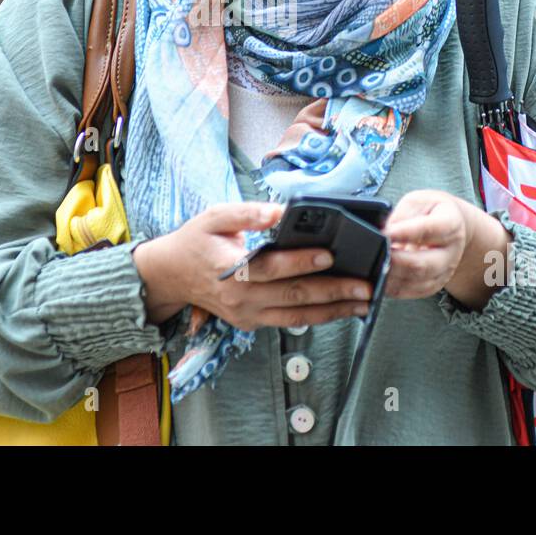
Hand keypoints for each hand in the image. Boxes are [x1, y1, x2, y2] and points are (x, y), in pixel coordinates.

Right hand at [132, 202, 373, 330]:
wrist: (171, 275)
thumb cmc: (195, 241)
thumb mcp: (213, 217)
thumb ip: (247, 213)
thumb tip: (280, 212)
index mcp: (229, 270)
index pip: (271, 268)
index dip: (301, 262)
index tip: (329, 254)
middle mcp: (240, 298)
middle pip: (292, 296)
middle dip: (332, 291)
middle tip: (364, 286)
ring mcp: (246, 315)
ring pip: (296, 316)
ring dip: (333, 310)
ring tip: (363, 303)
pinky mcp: (252, 324)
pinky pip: (289, 321)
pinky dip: (317, 316)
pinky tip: (341, 308)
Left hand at [382, 189, 479, 299]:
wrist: (452, 227)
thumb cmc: (431, 211)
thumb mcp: (418, 201)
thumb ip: (402, 215)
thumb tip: (383, 231)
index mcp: (451, 225)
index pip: (428, 230)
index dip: (404, 233)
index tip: (385, 233)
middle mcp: (451, 252)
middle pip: (423, 264)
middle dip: (395, 261)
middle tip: (375, 253)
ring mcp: (445, 272)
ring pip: (417, 282)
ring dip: (392, 277)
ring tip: (375, 266)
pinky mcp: (435, 285)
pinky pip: (413, 292)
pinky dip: (395, 288)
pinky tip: (381, 278)